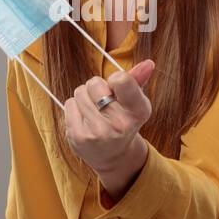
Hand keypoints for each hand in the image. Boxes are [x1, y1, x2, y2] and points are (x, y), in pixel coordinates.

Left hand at [64, 59, 155, 175]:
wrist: (113, 156)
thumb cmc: (124, 120)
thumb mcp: (135, 101)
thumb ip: (138, 79)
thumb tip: (148, 62)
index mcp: (138, 111)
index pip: (121, 79)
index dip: (115, 79)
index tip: (117, 89)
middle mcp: (120, 123)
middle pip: (94, 83)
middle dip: (96, 88)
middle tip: (104, 102)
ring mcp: (98, 132)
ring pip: (80, 92)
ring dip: (85, 97)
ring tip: (94, 111)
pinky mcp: (79, 137)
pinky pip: (69, 104)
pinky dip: (75, 108)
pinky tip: (84, 120)